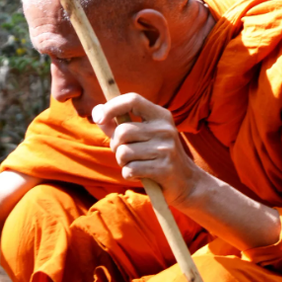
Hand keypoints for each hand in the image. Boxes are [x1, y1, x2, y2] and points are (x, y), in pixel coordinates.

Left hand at [92, 93, 207, 207]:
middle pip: (122, 132)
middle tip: (125, 154)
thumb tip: (96, 112)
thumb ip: (117, 125)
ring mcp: (166, 148)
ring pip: (123, 153)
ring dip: (122, 162)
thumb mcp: (141, 136)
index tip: (98, 118)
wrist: (186, 181)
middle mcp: (165, 129)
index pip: (132, 100)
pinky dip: (129, 175)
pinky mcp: (164, 168)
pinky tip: (141, 175)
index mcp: (160, 115)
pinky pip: (129, 170)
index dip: (112, 106)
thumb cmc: (156, 155)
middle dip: (116, 145)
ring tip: (135, 164)